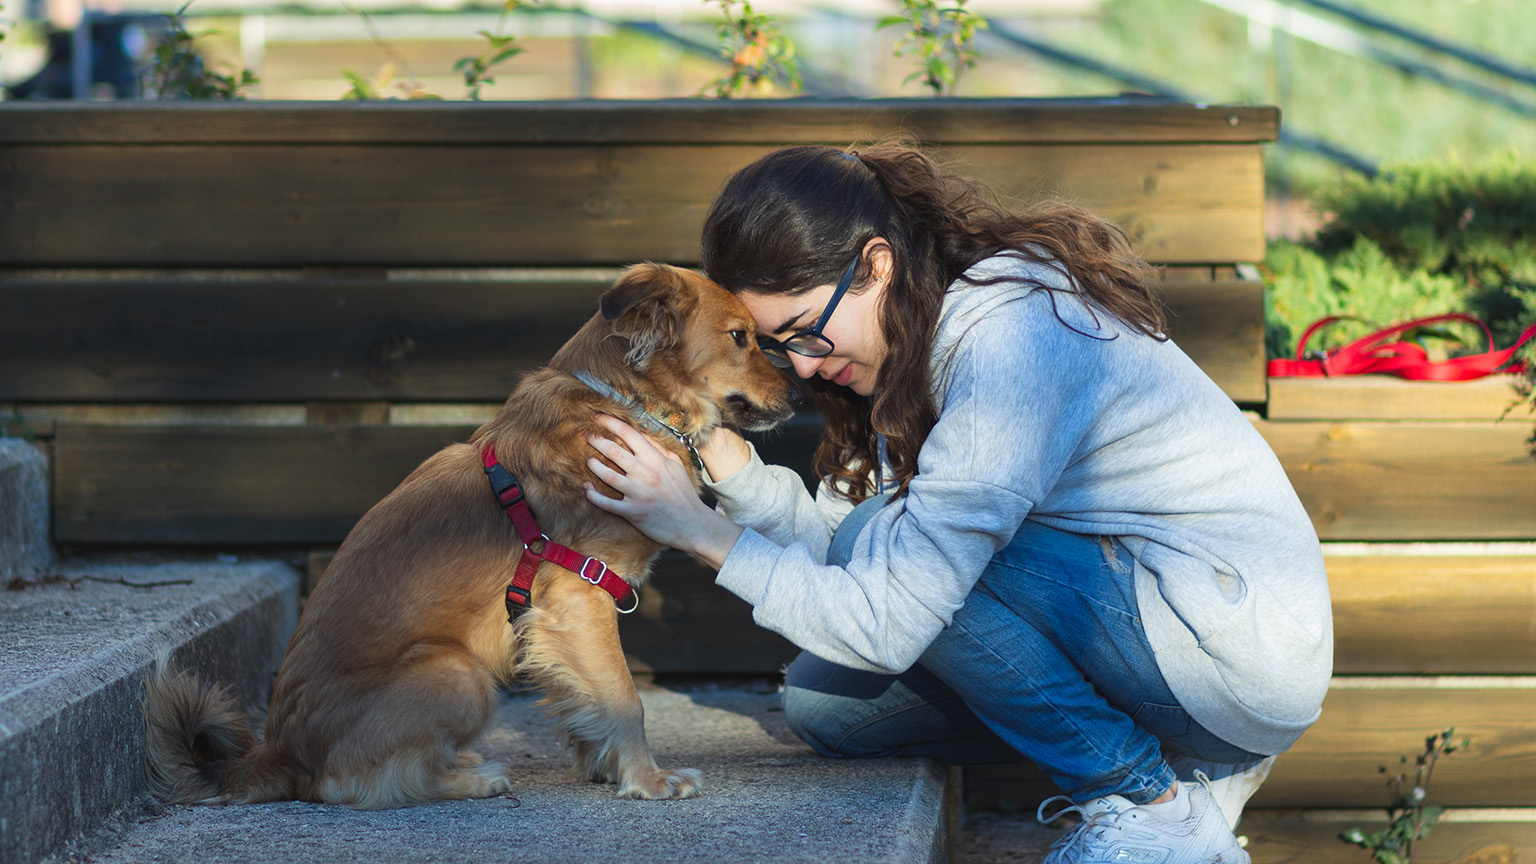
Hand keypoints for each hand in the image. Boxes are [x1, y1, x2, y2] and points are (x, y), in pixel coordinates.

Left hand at [584, 415, 743, 568]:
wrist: (692, 524)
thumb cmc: (683, 494)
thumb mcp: (676, 466)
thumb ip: (659, 449)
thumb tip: (642, 435)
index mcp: (656, 459)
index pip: (629, 434)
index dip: (610, 423)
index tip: (598, 418)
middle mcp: (646, 474)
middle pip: (614, 451)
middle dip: (596, 440)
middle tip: (586, 436)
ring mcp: (638, 493)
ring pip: (608, 475)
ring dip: (593, 466)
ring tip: (588, 460)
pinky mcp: (633, 512)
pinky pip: (607, 503)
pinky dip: (593, 496)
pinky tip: (587, 488)